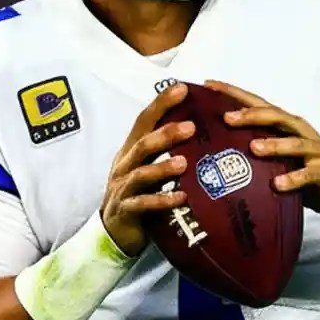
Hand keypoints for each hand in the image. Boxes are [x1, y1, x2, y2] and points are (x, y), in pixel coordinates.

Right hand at [100, 83, 196, 256]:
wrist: (116, 231)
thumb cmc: (141, 193)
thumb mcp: (151, 168)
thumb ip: (168, 150)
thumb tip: (203, 129)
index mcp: (131, 150)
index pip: (144, 121)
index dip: (161, 104)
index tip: (182, 88)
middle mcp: (125, 165)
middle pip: (142, 144)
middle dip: (165, 134)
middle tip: (191, 127)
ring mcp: (122, 188)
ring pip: (141, 174)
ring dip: (162, 168)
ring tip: (184, 163)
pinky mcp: (125, 211)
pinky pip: (143, 204)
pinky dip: (162, 201)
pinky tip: (181, 198)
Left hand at [204, 80, 319, 217]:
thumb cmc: (299, 165)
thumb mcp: (276, 150)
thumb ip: (252, 142)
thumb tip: (212, 142)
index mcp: (283, 123)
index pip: (256, 103)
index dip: (233, 93)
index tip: (209, 85)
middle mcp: (298, 130)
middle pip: (276, 117)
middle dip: (251, 115)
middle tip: (228, 118)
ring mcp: (314, 150)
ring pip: (295, 143)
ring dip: (274, 145)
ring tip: (254, 148)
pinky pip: (308, 174)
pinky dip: (293, 178)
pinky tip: (278, 184)